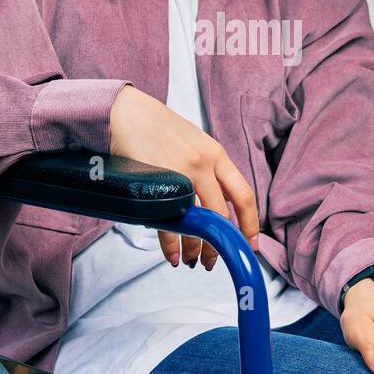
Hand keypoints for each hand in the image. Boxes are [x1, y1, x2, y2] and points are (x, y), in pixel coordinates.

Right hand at [109, 84, 258, 270]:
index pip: (243, 195)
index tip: (249, 244)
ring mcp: (180, 174)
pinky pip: (169, 223)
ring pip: (197, 223)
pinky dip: (172, 244)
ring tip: (192, 260)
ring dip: (196, 248)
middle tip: (213, 260)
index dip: (249, 224)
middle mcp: (203, 164)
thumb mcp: (193, 142)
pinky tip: (173, 255)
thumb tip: (216, 204)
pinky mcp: (157, 184)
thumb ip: (207, 169)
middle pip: (221, 216)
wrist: (124, 113)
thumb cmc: (156, 128)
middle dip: (219, 245)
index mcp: (216, 154)